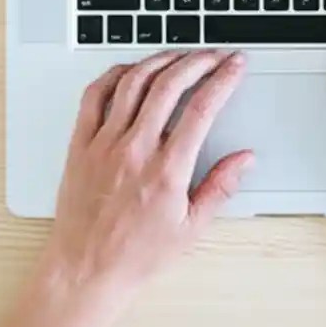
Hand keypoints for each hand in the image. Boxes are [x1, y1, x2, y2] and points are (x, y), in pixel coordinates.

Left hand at [44, 50, 252, 293]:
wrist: (84, 271)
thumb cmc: (135, 255)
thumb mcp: (191, 228)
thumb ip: (220, 187)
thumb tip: (245, 159)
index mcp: (167, 170)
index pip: (202, 109)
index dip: (224, 79)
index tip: (235, 65)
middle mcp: (134, 150)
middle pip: (169, 85)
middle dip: (198, 61)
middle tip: (214, 55)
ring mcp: (104, 144)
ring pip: (133, 83)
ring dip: (160, 61)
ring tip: (180, 56)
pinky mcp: (80, 145)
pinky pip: (94, 96)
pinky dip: (115, 74)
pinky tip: (131, 70)